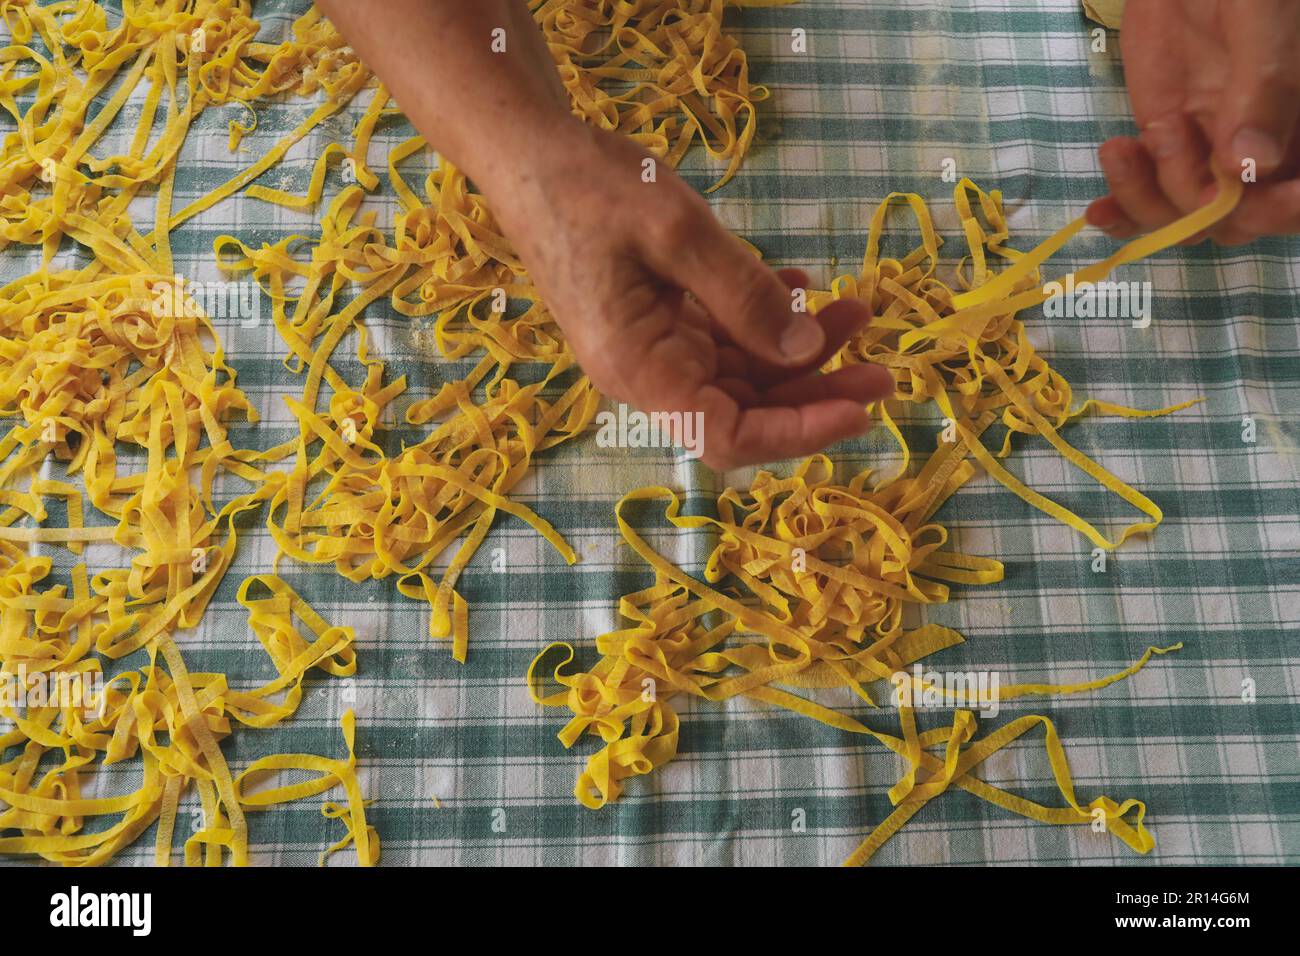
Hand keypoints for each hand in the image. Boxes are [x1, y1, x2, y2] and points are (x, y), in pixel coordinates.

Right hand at [482, 118, 893, 470]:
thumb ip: (743, 294)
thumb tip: (806, 351)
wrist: (529, 156)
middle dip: (815, 392)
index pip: (727, 436)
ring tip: (855, 310)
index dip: (797, 432)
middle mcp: (644, 374)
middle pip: (743, 412)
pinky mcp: (656, 322)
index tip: (859, 409)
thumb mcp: (677, 229)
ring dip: (798, 350)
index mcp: (639, 367)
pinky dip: (764, 322)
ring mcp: (651, 349)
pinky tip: (798, 289)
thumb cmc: (589, 187)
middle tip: (883, 368)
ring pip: (740, 375)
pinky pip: (722, 340)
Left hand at [1086, 0, 1299, 244]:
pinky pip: (1149, 197)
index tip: (1244, 199)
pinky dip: (1123, 210)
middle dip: (1198, 206)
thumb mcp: (1262, 22)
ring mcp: (1210, 154)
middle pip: (1237, 219)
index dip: (1279, 212)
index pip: (1299, 199)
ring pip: (1185, 216)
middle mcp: (1261, 152)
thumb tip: (1250, 165)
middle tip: (1168, 143)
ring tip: (1125, 146)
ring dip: (1148, 199)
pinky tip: (1097, 211)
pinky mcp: (1165, 147)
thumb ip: (1263, 88)